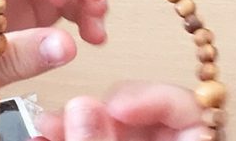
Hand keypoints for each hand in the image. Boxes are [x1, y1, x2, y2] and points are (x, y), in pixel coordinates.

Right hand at [36, 84, 206, 140]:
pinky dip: (69, 136)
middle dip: (103, 110)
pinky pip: (96, 139)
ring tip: (47, 124)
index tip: (119, 105)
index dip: (155, 99)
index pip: (191, 110)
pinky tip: (44, 135)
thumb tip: (82, 108)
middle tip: (76, 112)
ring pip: (115, 128)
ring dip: (76, 122)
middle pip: (146, 116)